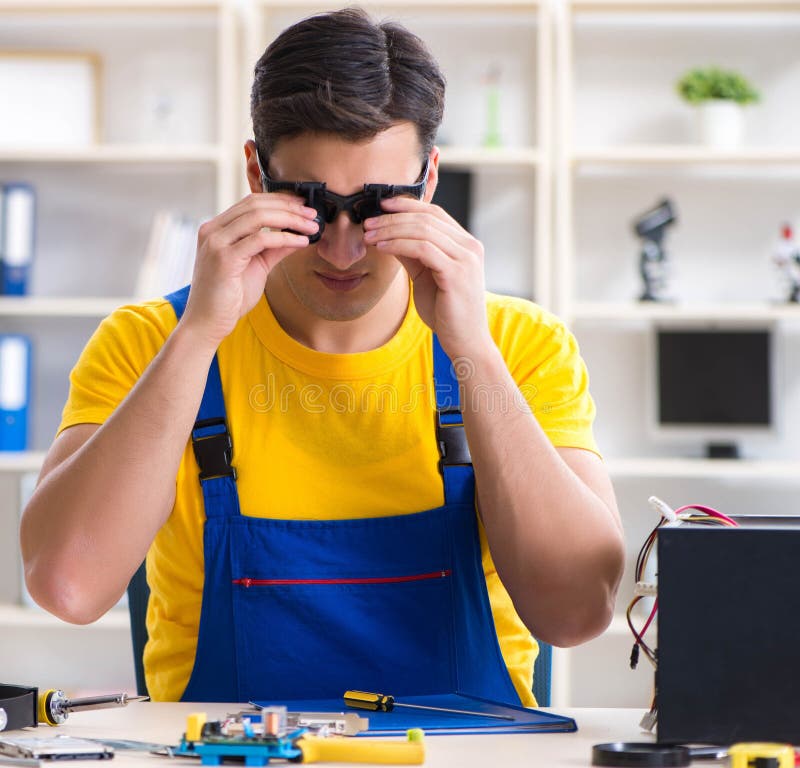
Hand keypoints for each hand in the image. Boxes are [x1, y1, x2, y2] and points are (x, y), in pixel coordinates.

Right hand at [182, 193, 318, 348]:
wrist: (207, 323)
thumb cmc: (229, 298)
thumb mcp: (256, 266)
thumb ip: (274, 249)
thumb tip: (297, 235)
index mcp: (217, 229)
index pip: (251, 202)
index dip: (280, 200)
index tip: (303, 206)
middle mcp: (213, 230)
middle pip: (256, 204)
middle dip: (289, 206)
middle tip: (313, 213)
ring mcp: (216, 242)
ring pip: (258, 216)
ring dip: (290, 219)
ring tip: (312, 226)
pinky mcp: (224, 258)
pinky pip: (260, 239)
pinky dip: (285, 238)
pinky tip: (301, 242)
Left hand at [363, 197, 492, 359]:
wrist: (465, 341)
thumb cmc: (447, 312)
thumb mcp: (425, 276)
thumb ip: (411, 254)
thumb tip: (387, 234)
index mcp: (465, 244)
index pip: (435, 213)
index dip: (407, 205)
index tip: (382, 205)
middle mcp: (470, 246)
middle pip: (427, 218)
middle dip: (393, 217)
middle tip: (369, 222)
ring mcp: (466, 258)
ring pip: (423, 230)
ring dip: (391, 230)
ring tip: (370, 235)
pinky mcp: (457, 273)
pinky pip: (423, 249)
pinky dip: (399, 244)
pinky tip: (382, 247)